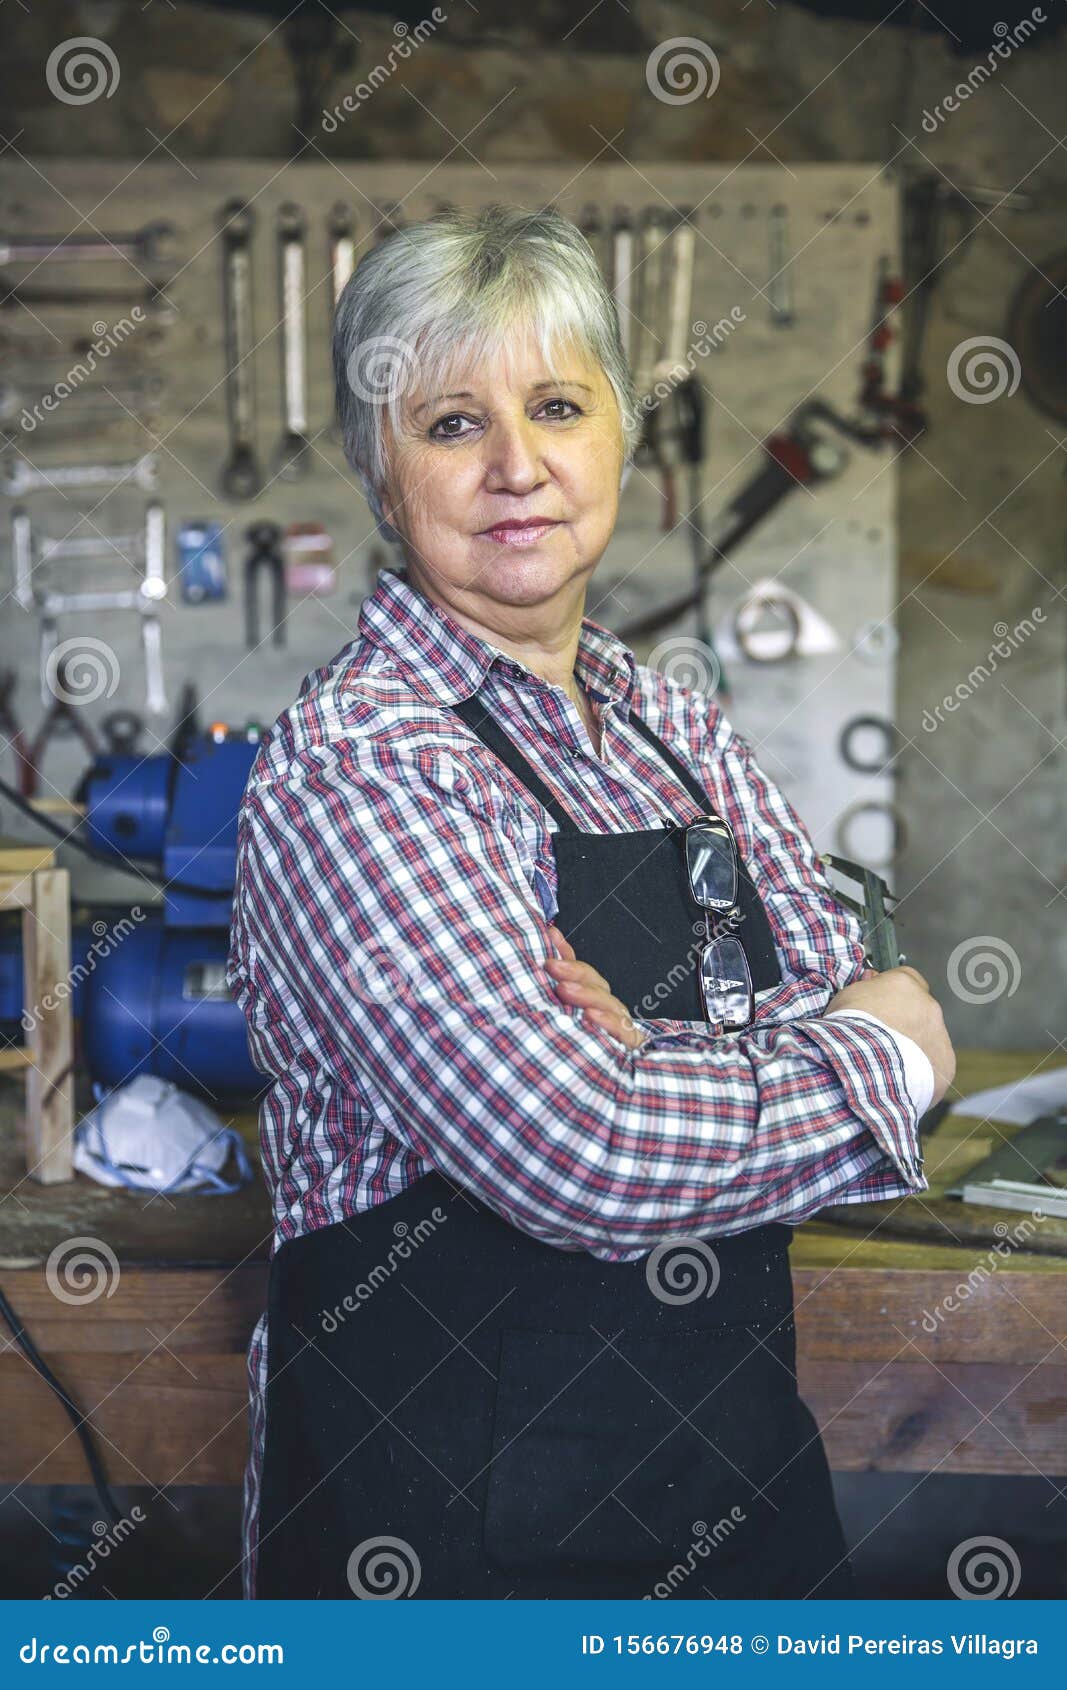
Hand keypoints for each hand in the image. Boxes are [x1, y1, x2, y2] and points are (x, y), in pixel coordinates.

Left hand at [544, 924, 648, 1050]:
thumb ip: (563, 969)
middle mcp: (609, 1008)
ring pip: (609, 1004)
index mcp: (595, 997)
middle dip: (574, 973)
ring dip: (587, 995)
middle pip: (596, 985)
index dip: (567, 958)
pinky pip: (623, 1031)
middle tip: (551, 966)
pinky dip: (608, 1022)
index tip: (548, 947)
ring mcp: (621, 1025)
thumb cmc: (585, 1036)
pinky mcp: (631, 1044)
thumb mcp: (569, 1003)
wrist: (610, 1078)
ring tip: (564, 989)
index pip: (584, 973)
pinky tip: (591, 1016)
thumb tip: (551, 932)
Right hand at [827, 963, 956, 1105]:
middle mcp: (928, 1005)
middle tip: (882, 1037)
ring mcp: (939, 1035)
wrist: (861, 1066)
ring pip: (930, 1039)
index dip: (893, 994)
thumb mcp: (846, 998)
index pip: (906, 979)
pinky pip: (936, 1067)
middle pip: (921, 1010)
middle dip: (906, 1021)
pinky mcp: (944, 1064)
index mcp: (904, 984)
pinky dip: (922, 1073)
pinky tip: (902, 1078)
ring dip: (915, 1047)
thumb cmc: (849, 1030)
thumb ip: (865, 988)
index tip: (882, 1004)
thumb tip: (871, 980)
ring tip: (888, 1063)